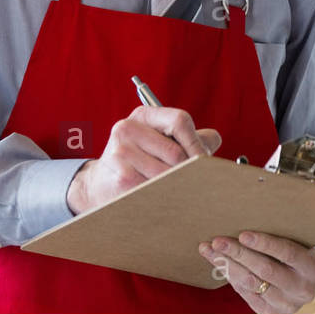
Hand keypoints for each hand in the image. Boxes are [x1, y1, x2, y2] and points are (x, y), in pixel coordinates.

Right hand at [66, 106, 220, 213]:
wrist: (99, 184)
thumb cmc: (138, 160)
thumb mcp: (158, 140)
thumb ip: (190, 138)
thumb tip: (214, 139)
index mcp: (143, 116)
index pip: (179, 120)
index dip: (197, 142)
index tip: (205, 160)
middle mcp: (128, 129)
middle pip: (176, 152)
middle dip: (190, 169)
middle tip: (196, 181)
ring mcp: (121, 153)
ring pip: (168, 174)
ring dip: (179, 185)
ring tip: (180, 190)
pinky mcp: (121, 179)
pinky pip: (156, 190)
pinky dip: (166, 196)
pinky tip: (163, 197)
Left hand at [199, 231, 314, 313]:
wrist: (305, 283)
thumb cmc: (296, 252)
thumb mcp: (298, 242)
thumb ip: (280, 234)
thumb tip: (243, 217)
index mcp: (313, 266)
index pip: (287, 253)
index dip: (264, 243)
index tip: (242, 234)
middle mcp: (303, 289)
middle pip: (265, 270)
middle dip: (238, 254)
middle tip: (218, 241)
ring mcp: (288, 305)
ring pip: (251, 283)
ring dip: (227, 266)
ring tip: (210, 250)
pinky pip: (246, 294)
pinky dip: (231, 277)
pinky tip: (220, 264)